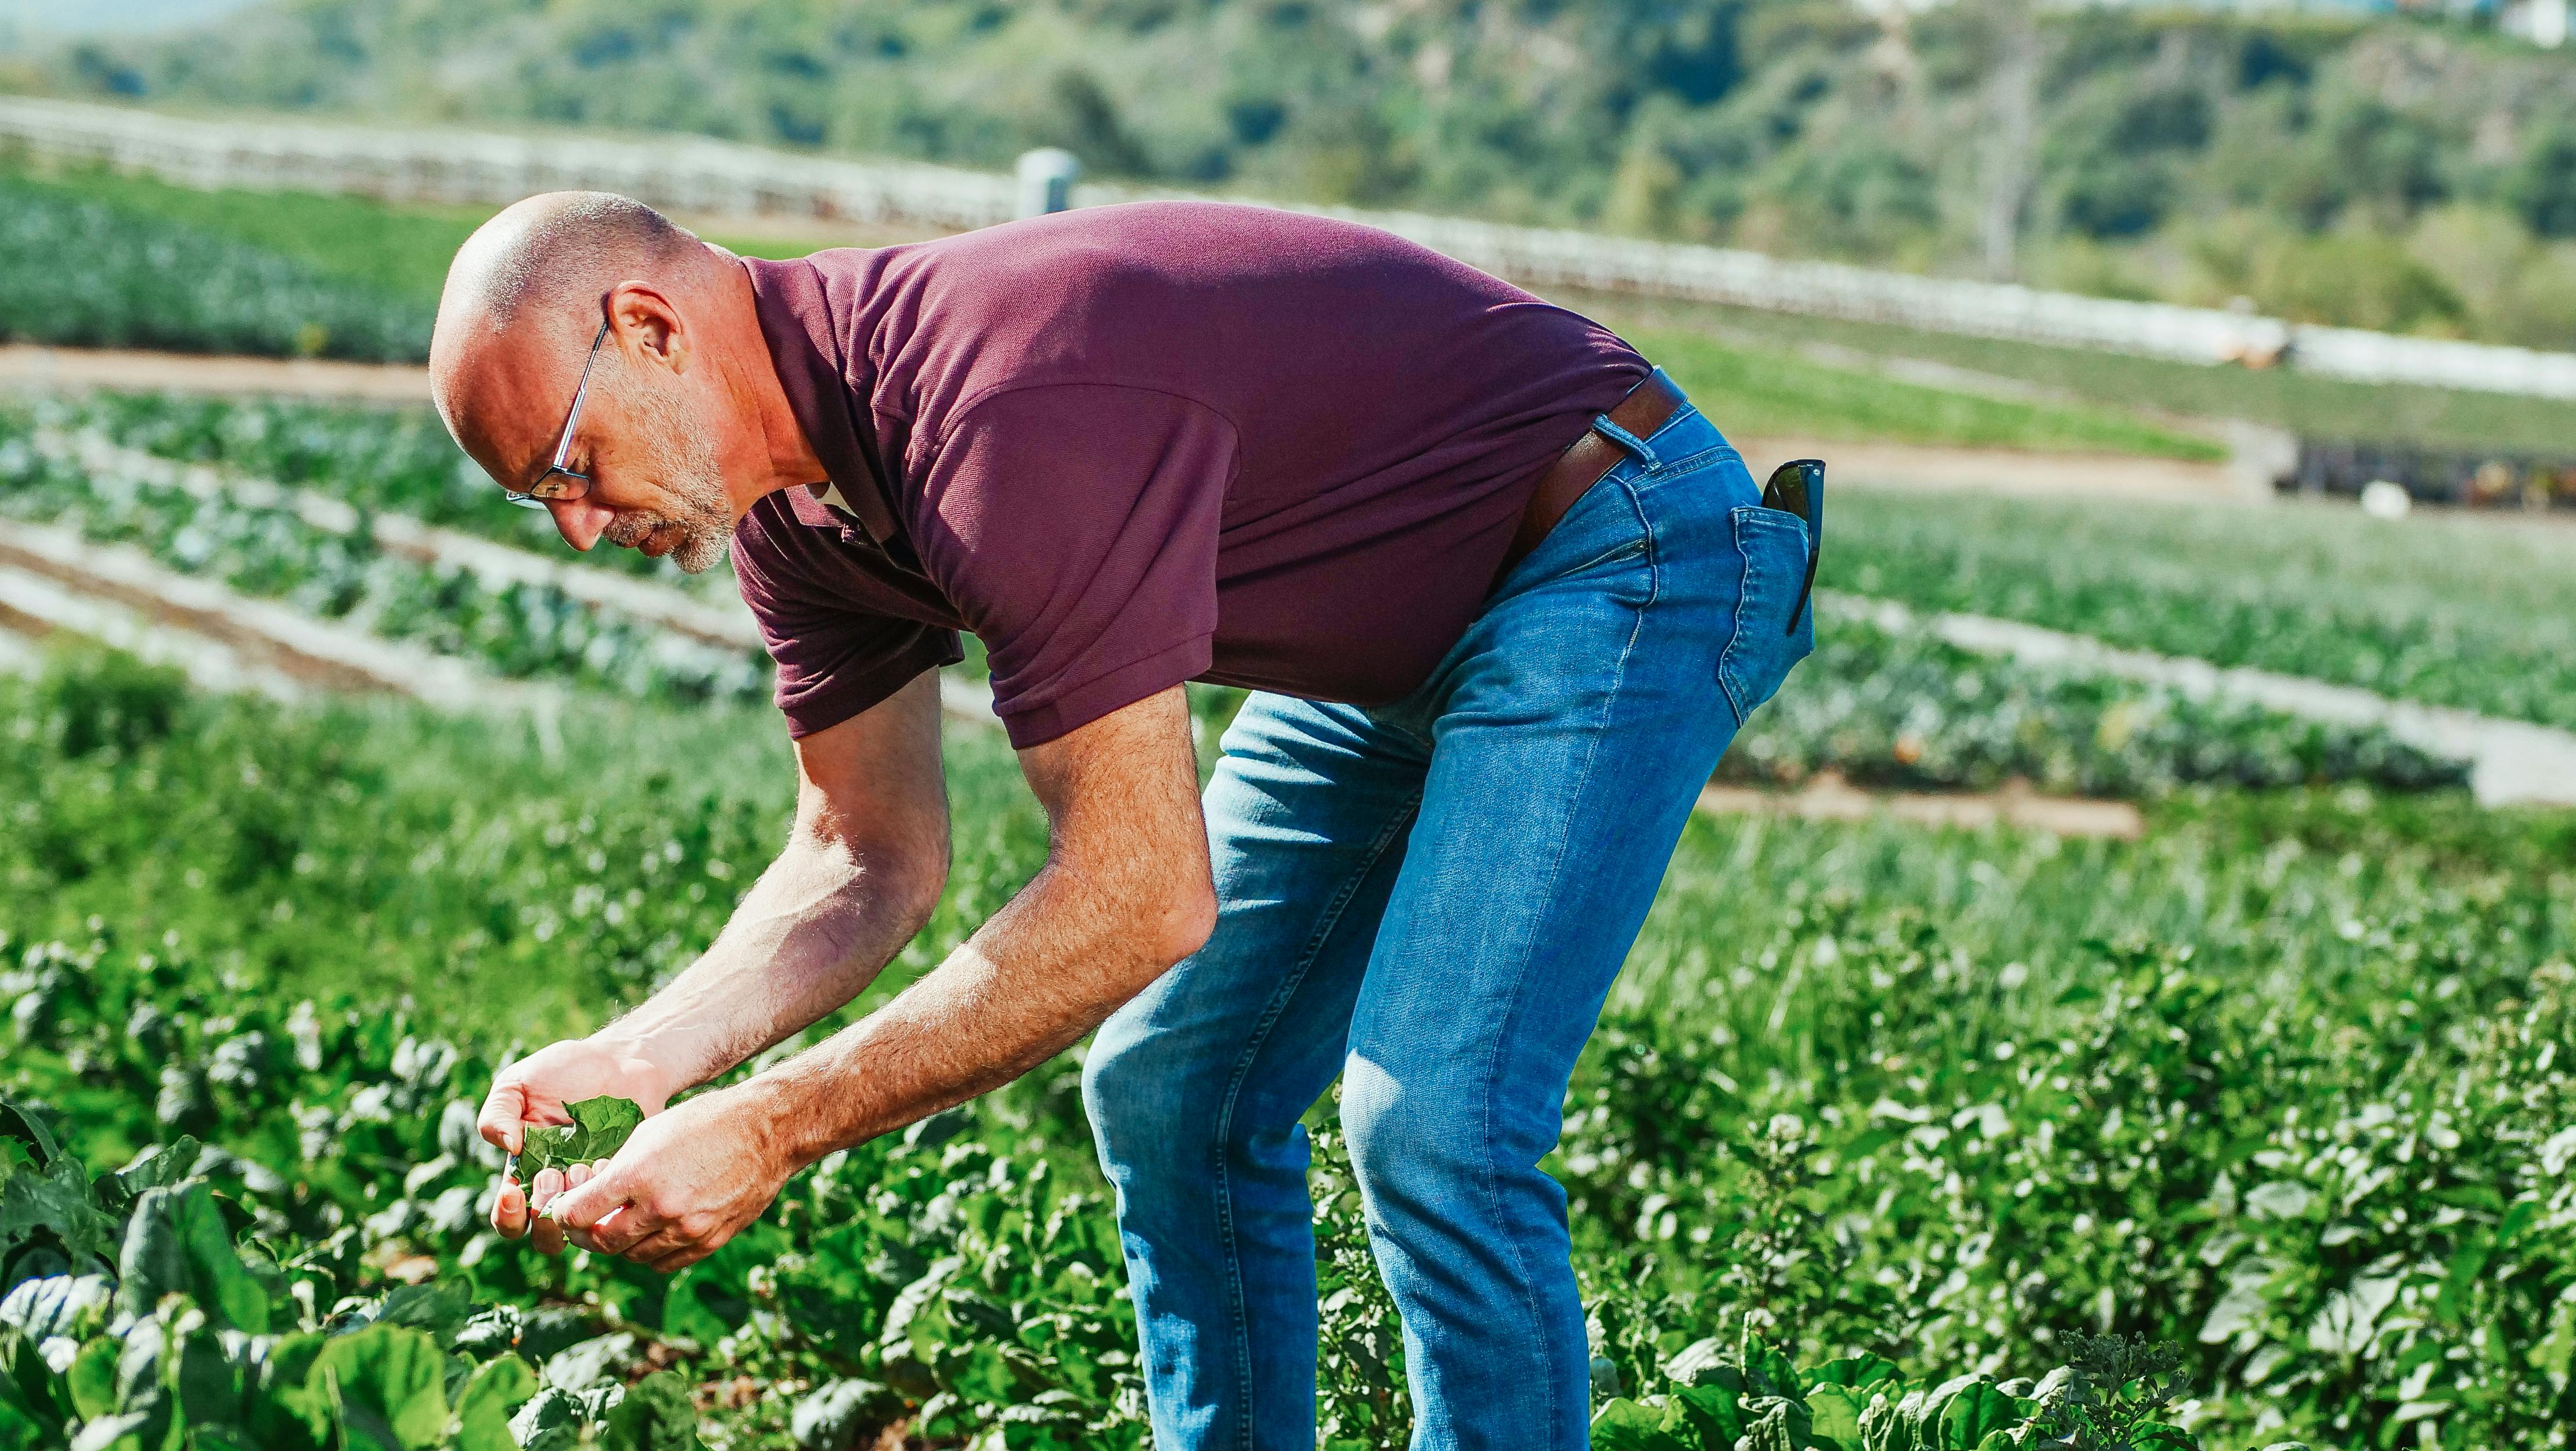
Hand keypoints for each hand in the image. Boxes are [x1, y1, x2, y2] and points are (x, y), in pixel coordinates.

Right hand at [481, 1036, 675, 1249]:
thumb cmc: (563, 1071)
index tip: (513, 1192)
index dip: (507, 1217)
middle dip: (545, 1213)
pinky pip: (619, 1205)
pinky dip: (612, 1192)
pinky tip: (609, 1161)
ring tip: (581, 1168)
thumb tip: (507, 1148)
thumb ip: (497, 1114)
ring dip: (579, 1210)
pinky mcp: (626, 1179)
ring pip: (584, 1229)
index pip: (509, 1221)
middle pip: (546, 1236)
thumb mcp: (517, 1083)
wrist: (621, 1059)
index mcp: (525, 1174)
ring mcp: (595, 1186)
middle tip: (553, 1174)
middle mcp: (559, 1189)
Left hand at [545, 1087, 789, 1272]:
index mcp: (639, 1174)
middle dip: (587, 1236)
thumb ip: (618, 1168)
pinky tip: (652, 1234)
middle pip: (603, 1242)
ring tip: (623, 1226)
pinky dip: (651, 1253)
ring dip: (621, 1245)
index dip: (563, 1215)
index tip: (564, 1211)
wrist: (767, 1131)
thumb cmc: (705, 1122)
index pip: (578, 1214)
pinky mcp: (710, 1240)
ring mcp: (688, 1228)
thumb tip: (590, 1195)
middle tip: (586, 1226)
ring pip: (634, 1256)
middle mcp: (661, 1207)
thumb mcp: (651, 1131)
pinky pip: (665, 1263)